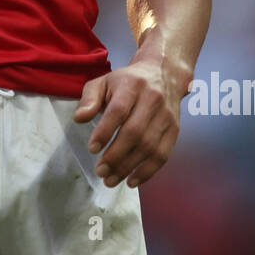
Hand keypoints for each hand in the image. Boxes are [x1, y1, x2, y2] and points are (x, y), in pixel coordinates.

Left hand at [72, 57, 187, 189]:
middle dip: (115, 155)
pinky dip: (147, 172)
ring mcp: (166, 116)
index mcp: (132, 85)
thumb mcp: (104, 81)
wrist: (164, 74)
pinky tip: (131, 181)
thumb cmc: (128, 81)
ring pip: (149, 147)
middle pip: (135, 132)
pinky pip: (163, 155)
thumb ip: (89, 98)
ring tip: (110, 180)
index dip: (105, 131)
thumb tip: (79, 118)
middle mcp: (152, 100)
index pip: (118, 110)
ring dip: (128, 168)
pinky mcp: (174, 130)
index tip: (92, 148)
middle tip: (100, 170)